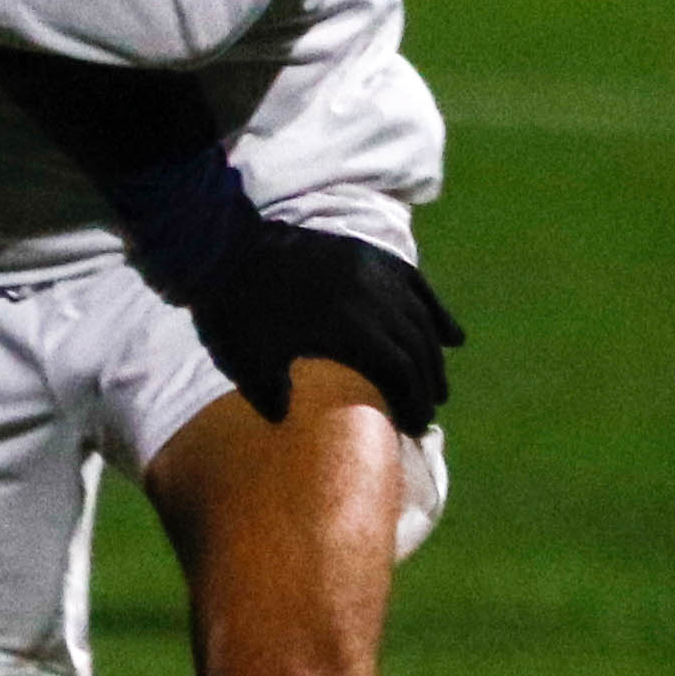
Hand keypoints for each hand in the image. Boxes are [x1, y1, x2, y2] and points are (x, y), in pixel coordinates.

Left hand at [188, 220, 462, 433]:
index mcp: (349, 329)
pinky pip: (413, 281)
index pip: (400, 372)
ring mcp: (371, 271)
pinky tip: (450, 332)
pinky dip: (435, 308)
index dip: (413, 401)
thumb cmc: (235, 313)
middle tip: (427, 411)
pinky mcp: (365, 254)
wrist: (224, 250)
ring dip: (434, 351)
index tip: (415, 426)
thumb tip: (288, 419)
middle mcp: (372, 298)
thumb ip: (273, 396)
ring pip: (420, 315)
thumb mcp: (248, 363)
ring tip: (438, 381)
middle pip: (417, 346)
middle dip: (428, 382)